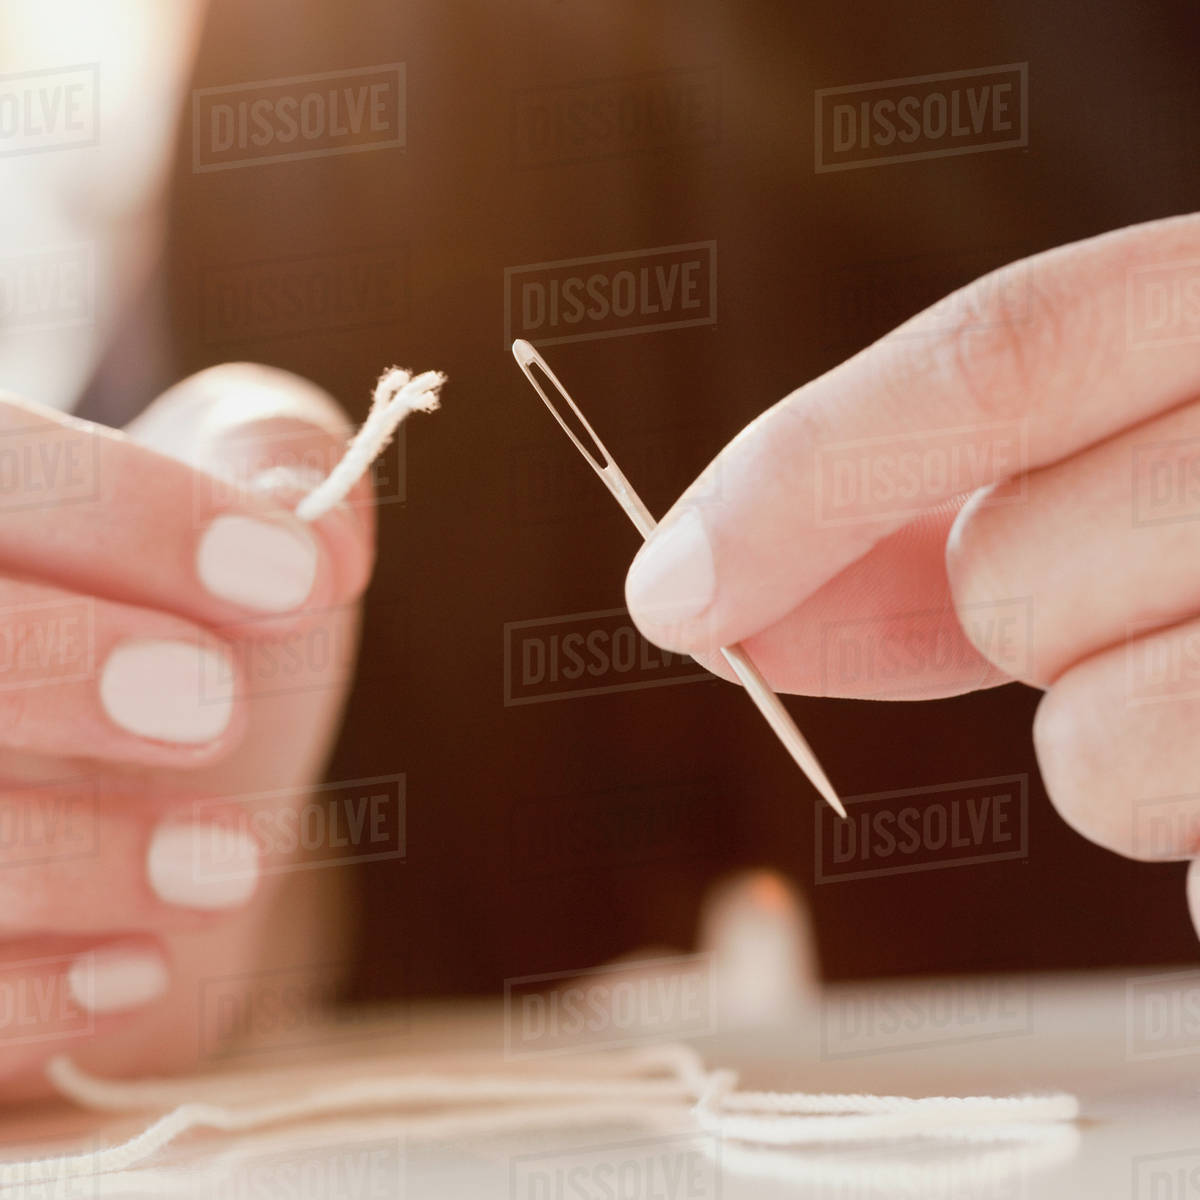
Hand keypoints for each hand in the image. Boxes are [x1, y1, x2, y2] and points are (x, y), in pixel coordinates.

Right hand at [0, 362, 374, 1095]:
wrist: (142, 794)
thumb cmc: (187, 628)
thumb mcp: (239, 515)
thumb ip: (280, 458)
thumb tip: (322, 518)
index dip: (137, 517)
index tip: (301, 580)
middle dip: (68, 668)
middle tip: (219, 710)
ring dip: (78, 854)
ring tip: (231, 869)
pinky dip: (26, 995)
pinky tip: (141, 973)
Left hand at [624, 213, 1199, 933]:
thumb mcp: (1124, 460)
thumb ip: (917, 516)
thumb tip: (709, 597)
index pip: (1000, 353)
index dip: (802, 470)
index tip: (668, 588)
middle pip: (1018, 570)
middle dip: (1025, 615)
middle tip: (1142, 594)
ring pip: (1102, 753)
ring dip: (1120, 743)